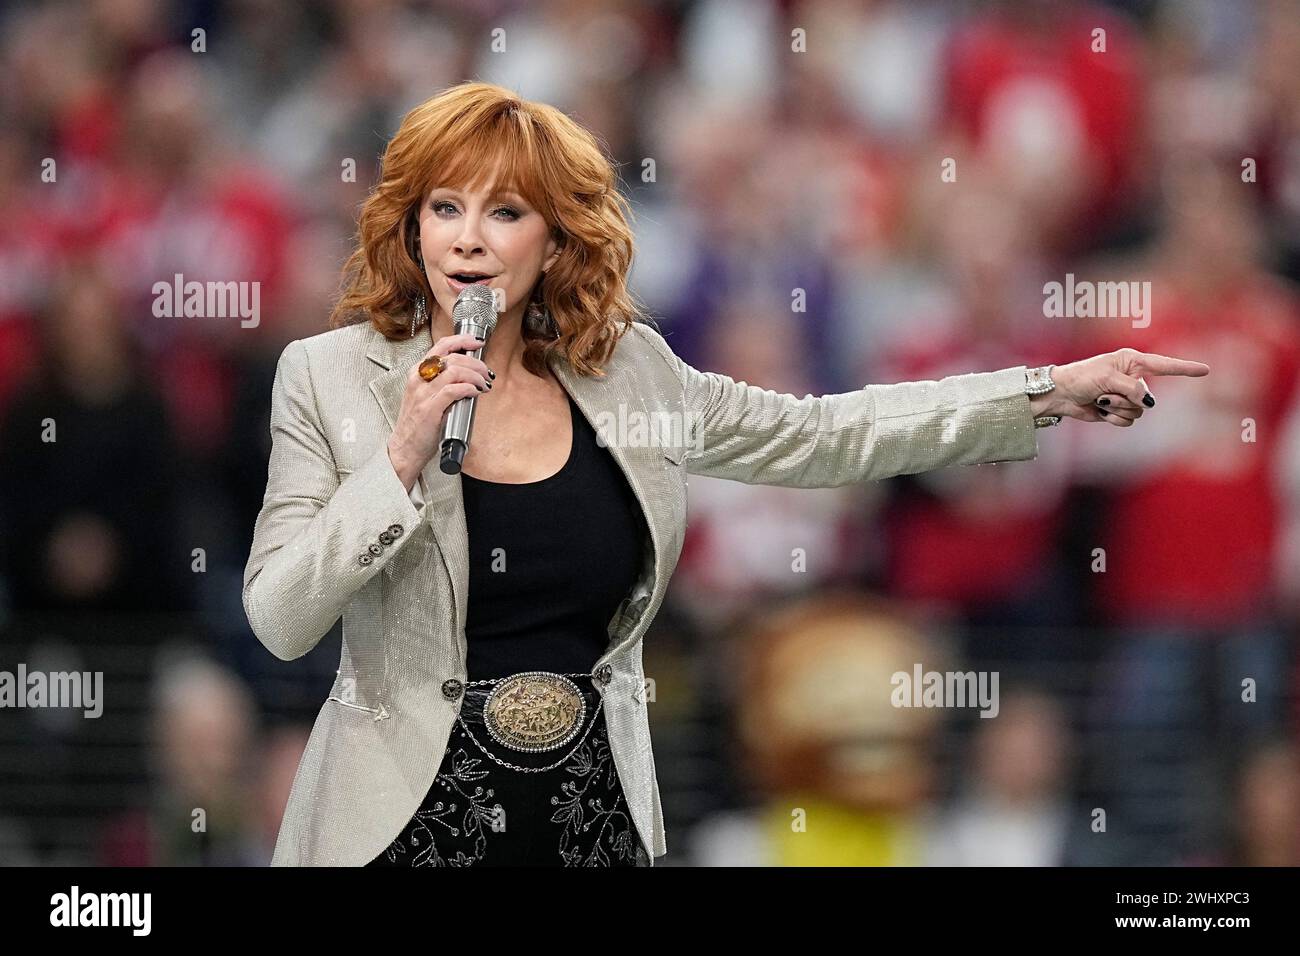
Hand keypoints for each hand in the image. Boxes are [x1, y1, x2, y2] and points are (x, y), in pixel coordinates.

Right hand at [387, 332, 493, 488]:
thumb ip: (443, 382)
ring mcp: (422, 393)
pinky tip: (476, 392)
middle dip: (475, 363)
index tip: (477, 342)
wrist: (405, 448)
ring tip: (484, 384)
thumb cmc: (418, 424)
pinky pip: (452, 390)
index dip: (462, 340)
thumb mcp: (427, 395)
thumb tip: (470, 374)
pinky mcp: (429, 408)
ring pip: (454, 371)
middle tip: (487, 372)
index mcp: (417, 373)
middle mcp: (418, 379)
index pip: (440, 346)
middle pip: (451, 357)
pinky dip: (468, 388)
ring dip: (475, 376)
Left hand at [1031, 348, 1209, 426]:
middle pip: (1147, 397)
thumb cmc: (1082, 378)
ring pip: (1138, 411)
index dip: (1185, 368)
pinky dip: (1114, 418)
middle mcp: (1133, 377)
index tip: (1205, 370)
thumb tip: (1148, 402)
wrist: (1061, 395)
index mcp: (1133, 361)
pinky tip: (1100, 410)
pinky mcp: (1119, 410)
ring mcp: (1126, 395)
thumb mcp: (1108, 378)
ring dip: (1117, 408)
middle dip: (1125, 399)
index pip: (1165, 365)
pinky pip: (1128, 421)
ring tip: (1100, 400)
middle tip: (1104, 393)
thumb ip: (1132, 388)